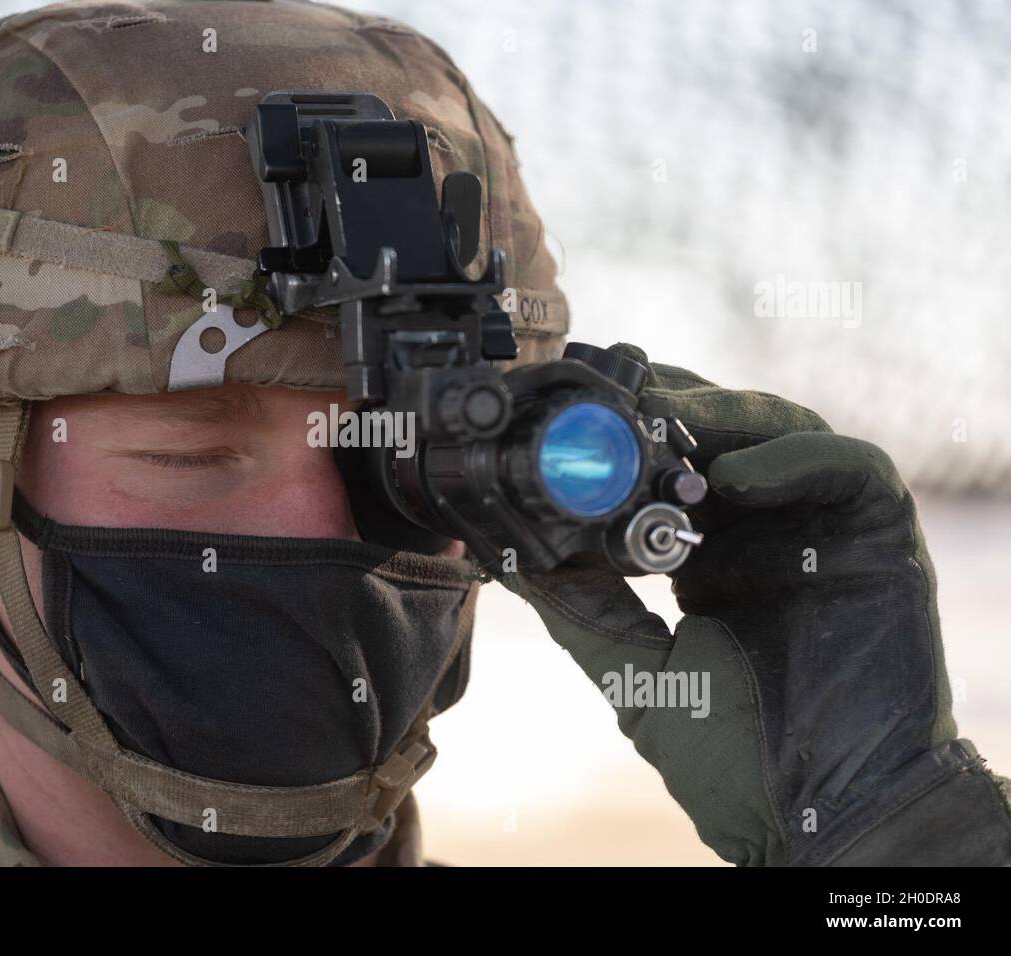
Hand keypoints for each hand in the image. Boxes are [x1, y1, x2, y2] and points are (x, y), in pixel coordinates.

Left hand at [503, 345, 1010, 864]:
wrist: (823, 816)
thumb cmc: (733, 760)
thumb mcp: (636, 675)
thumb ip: (581, 609)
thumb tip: (509, 556)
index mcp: (706, 557)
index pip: (668, 468)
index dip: (627, 435)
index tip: (576, 417)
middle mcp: (763, 532)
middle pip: (720, 433)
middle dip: (669, 407)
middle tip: (619, 395)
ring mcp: (820, 529)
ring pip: (781, 432)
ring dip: (722, 415)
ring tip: (669, 421)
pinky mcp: (879, 536)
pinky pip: (850, 467)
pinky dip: (795, 456)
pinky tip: (737, 475)